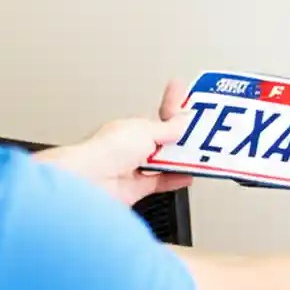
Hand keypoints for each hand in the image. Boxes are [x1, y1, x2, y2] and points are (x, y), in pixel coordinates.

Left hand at [36, 81, 193, 205]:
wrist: (89, 180)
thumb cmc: (104, 150)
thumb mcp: (145, 131)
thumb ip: (167, 129)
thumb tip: (181, 121)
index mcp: (130, 129)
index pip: (158, 117)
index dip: (172, 108)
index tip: (185, 100)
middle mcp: (130, 148)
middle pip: (162, 142)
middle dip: (180, 140)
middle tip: (200, 137)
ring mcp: (132, 169)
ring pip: (163, 163)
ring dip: (179, 161)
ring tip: (198, 157)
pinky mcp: (135, 189)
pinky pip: (160, 182)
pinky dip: (175, 179)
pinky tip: (187, 176)